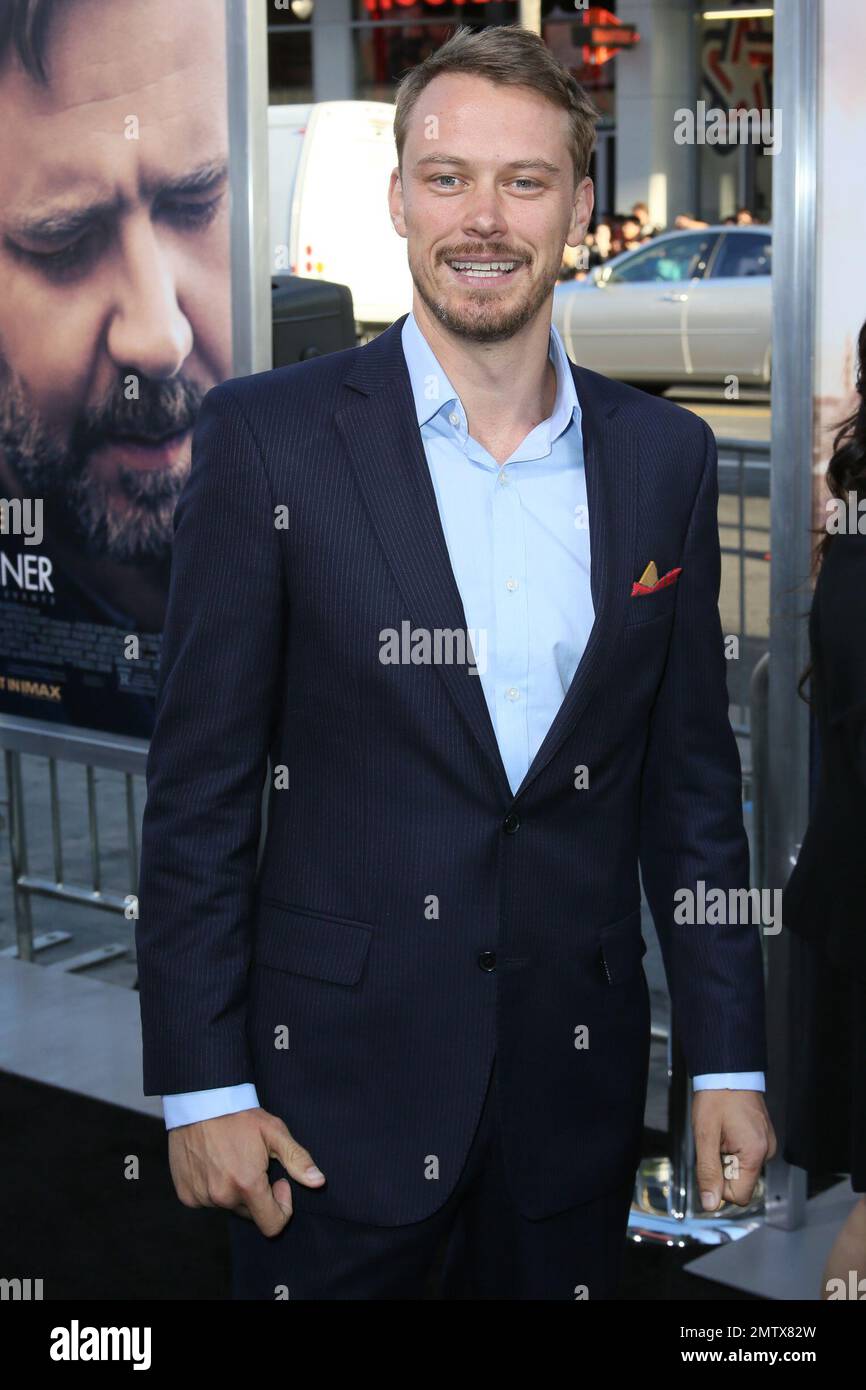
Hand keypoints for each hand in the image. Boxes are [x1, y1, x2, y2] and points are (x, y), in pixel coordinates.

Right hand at [168, 1106, 324, 1235]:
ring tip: (230, 1159)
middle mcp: (222, 1197)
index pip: (272, 1225)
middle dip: (257, 1194)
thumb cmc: (240, 1116)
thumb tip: (319, 1182)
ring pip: (228, 1206)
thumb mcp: (274, 1132)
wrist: (200, 1102)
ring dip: (234, 1190)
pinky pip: (207, 1200)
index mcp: (247, 1185)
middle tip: (253, 1163)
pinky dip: (213, 1188)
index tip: (279, 1182)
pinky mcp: (186, 1195)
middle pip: (250, 1214)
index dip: (282, 1207)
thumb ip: (297, 1160)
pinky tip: (213, 1163)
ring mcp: (201, 1198)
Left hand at [692, 1090, 776, 1211]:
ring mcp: (766, 1145)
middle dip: (722, 1170)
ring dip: (726, 1159)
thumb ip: (708, 1172)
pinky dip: (733, 1150)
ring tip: (720, 1134)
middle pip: (741, 1183)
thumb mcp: (705, 1136)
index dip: (719, 1186)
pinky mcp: (763, 1139)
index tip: (710, 1164)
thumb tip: (710, 1203)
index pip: (739, 1196)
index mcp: (755, 1153)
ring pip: (742, 1170)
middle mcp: (767, 1152)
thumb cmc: (717, 1098)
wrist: (728, 1071)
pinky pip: (745, 1157)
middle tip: (714, 1144)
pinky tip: (727, 1131)